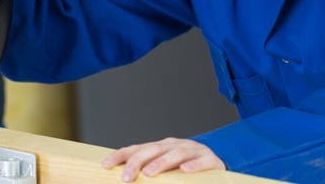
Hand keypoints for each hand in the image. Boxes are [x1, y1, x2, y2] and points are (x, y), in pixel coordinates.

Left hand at [102, 138, 224, 180]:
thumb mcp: (166, 170)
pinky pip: (201, 161)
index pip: (137, 148)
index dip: (120, 156)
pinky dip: (193, 166)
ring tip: (149, 174)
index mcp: (160, 147)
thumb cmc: (187, 169)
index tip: (105, 165)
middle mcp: (174, 145)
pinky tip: (183, 172)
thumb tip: (126, 180)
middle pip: (152, 149)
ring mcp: (193, 150)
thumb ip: (149, 174)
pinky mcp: (211, 159)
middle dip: (137, 162)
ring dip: (161, 164)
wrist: (218, 164)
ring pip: (175, 154)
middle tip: (126, 177)